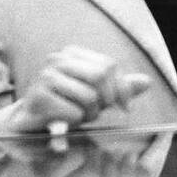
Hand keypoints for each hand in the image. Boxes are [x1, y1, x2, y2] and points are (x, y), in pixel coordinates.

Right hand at [10, 45, 150, 134]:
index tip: (124, 106)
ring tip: (78, 116)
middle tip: (99, 112)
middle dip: (106, 100)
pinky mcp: (38, 98)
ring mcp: (45, 77)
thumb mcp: (97, 95)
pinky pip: (74, 113)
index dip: (122, 88)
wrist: (29, 122)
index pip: (109, 65)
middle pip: (101, 76)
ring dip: (90, 114)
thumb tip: (146, 82)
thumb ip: (120, 88)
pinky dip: (75, 122)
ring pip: (89, 97)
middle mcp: (57, 60)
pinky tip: (64, 121)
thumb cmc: (66, 105)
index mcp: (73, 54)